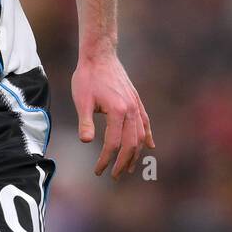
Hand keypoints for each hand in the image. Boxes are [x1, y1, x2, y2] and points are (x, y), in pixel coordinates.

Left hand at [72, 48, 154, 179]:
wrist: (100, 55)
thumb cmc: (88, 77)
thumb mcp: (82, 100)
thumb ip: (86, 122)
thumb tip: (87, 142)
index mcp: (117, 111)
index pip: (113, 143)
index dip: (106, 160)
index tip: (98, 171)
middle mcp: (131, 109)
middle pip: (131, 144)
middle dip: (123, 163)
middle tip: (115, 176)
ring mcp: (136, 105)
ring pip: (141, 135)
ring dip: (136, 154)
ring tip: (129, 168)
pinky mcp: (136, 101)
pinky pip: (146, 123)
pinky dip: (148, 136)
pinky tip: (149, 146)